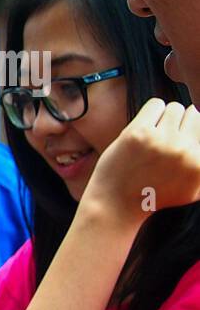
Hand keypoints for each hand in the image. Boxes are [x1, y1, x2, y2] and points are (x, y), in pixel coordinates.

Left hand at [83, 98, 199, 221]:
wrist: (117, 205)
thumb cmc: (153, 195)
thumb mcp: (193, 189)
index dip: (191, 131)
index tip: (177, 140)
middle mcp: (185, 151)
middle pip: (193, 114)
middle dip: (179, 123)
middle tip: (164, 139)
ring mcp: (161, 141)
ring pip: (175, 108)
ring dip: (165, 118)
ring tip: (153, 135)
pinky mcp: (138, 133)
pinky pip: (155, 104)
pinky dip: (151, 112)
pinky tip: (143, 129)